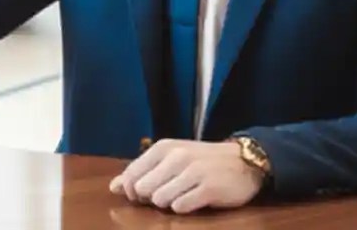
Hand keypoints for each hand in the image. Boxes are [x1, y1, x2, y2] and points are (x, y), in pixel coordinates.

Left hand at [109, 139, 263, 213]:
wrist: (243, 161)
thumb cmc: (201, 161)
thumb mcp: (170, 159)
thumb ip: (141, 172)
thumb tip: (113, 188)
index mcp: (163, 148)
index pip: (131, 174)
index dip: (132, 191)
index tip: (144, 194)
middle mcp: (176, 157)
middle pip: (143, 189)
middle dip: (149, 198)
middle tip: (166, 194)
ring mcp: (193, 172)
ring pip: (160, 200)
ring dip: (168, 204)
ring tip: (182, 196)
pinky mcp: (209, 189)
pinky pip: (181, 207)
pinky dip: (184, 208)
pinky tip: (194, 200)